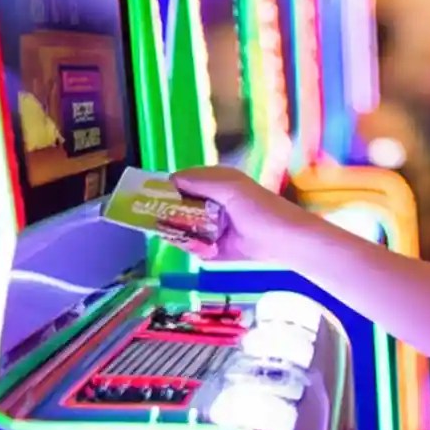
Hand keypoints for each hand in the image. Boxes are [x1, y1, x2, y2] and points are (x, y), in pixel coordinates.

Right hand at [167, 166, 309, 263]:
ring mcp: (209, 227)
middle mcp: (208, 204)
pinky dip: (197, 250)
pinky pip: (194, 249)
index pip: (178, 184)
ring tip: (195, 237)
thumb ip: (201, 181)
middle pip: (175, 210)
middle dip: (168, 217)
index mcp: (213, 184)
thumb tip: (170, 179)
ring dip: (183, 236)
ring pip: (181, 231)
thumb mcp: (231, 187)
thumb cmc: (260, 209)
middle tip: (159, 222)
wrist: (284, 240)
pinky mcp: (214, 249)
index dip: (163, 190)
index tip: (145, 198)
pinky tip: (208, 249)